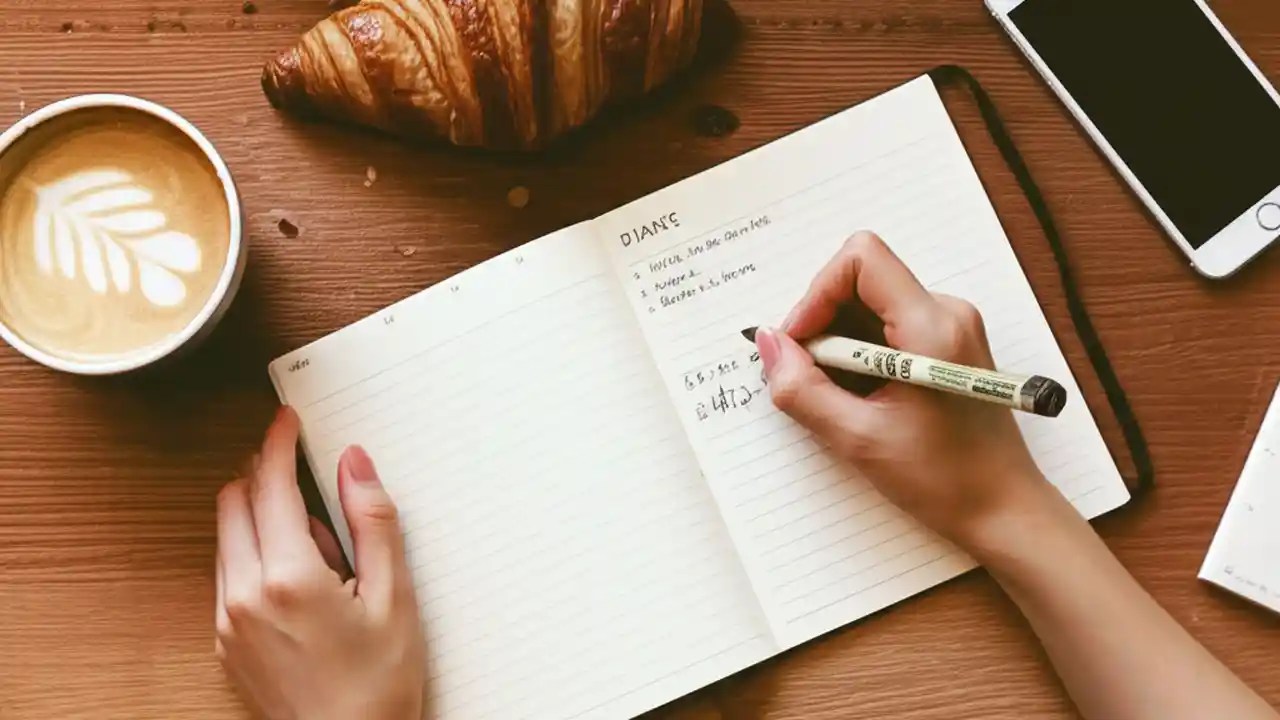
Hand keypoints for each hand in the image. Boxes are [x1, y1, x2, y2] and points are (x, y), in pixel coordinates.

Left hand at [215, 408, 424, 719]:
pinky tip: (302, 582)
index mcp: (288, 578)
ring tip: (323, 555)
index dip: (277, 444)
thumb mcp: (394, 598)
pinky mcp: (225, 642)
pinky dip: (255, 556)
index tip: (285, 422)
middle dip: (265, 477)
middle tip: (311, 483)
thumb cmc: (378, 686)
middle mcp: (245, 596)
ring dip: (261, 519)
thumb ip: (372, 522)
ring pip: (227, 537)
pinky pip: (228, 574)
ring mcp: (229, 621)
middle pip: (235, 502)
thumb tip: (355, 465)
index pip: (269, 486)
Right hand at [755, 231, 1051, 549]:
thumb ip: (802, 389)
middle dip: (823, 322)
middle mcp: (946, 313)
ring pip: (870, 304)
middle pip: (862, 280)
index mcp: (932, 327)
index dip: (817, 294)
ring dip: (840, 343)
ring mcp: (950, 326)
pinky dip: (861, 354)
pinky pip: (887, 326)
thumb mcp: (858, 439)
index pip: (861, 259)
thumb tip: (769, 345)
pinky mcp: (947, 344)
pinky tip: (864, 398)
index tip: (799, 343)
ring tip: (843, 397)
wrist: (1004, 509)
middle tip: (811, 377)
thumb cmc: (945, 480)